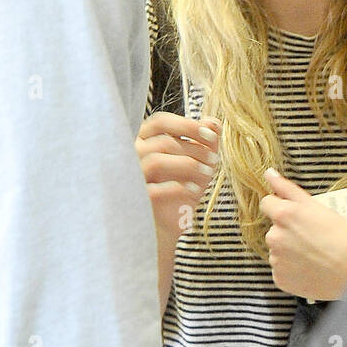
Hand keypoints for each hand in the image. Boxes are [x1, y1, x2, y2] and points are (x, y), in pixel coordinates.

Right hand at [135, 112, 222, 241]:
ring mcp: (131, 178)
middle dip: (195, 149)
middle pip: (163, 141)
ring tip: (209, 173)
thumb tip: (214, 122)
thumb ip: (204, 142)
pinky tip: (195, 191)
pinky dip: (179, 188)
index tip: (211, 136)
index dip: (187, 125)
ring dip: (188, 165)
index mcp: (144, 140)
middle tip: (214, 160)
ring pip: (156, 161)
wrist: (167, 224)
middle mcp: (131, 155)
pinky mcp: (135, 201)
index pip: (160, 121)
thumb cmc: (179, 190)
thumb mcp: (197, 164)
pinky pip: (154, 190)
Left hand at [259, 168, 346, 301]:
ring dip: (289, 251)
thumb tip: (269, 174)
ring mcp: (277, 260)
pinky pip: (281, 270)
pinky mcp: (280, 279)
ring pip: (278, 250)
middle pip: (274, 229)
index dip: (280, 206)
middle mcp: (275, 237)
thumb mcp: (317, 206)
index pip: (266, 203)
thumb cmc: (344, 237)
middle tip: (311, 237)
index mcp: (284, 215)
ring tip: (314, 254)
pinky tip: (310, 268)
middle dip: (287, 231)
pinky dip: (292, 270)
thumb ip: (287, 189)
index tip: (293, 214)